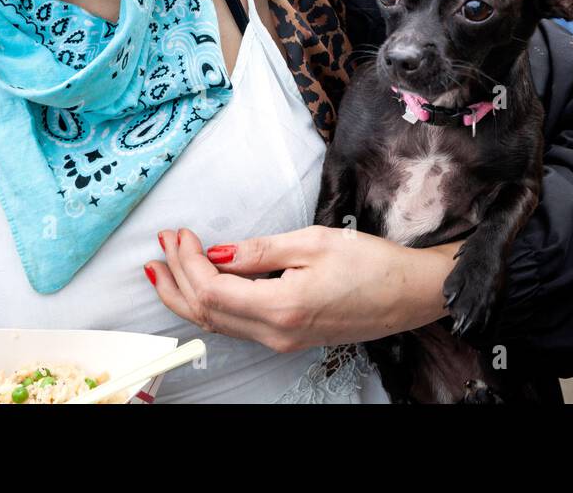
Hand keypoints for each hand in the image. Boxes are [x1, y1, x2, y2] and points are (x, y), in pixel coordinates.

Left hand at [146, 226, 461, 351]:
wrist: (410, 295)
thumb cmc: (372, 265)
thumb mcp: (314, 242)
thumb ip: (259, 250)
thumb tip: (216, 252)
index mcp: (280, 308)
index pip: (210, 290)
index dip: (187, 261)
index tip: (181, 232)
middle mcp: (275, 333)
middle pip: (204, 313)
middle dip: (175, 277)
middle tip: (162, 245)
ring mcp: (280, 340)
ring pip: (215, 323)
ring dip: (187, 292)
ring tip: (169, 263)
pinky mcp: (287, 337)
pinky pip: (235, 324)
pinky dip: (211, 302)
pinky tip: (204, 280)